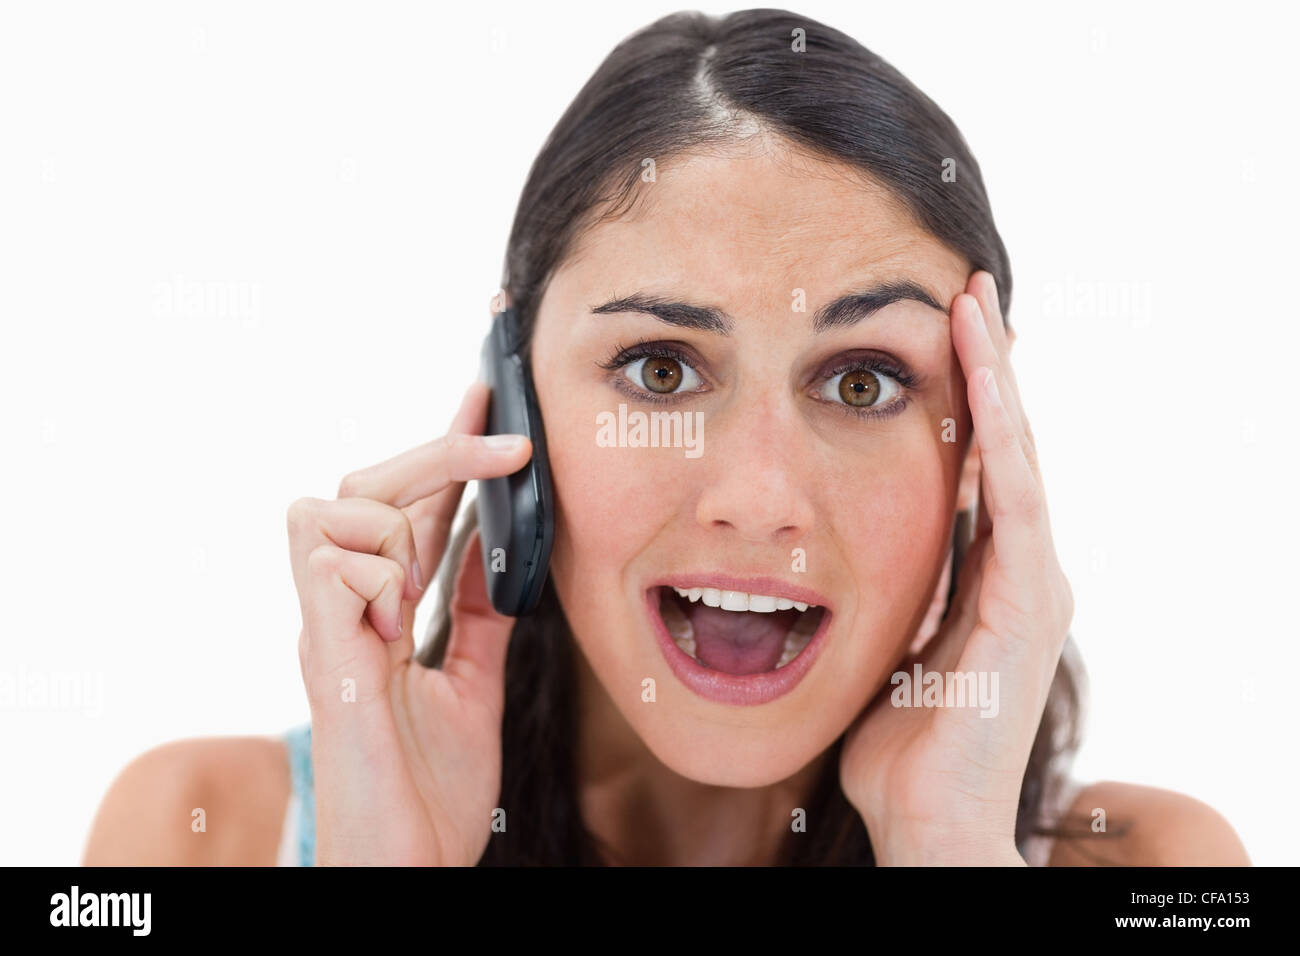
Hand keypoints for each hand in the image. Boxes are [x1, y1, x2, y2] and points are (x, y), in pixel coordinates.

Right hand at [286, 380, 531, 864]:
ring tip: (415, 598)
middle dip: (439, 451)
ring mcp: (327, 627)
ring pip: (333, 506)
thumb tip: (500, 545)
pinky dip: (377, 575)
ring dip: (396, 529)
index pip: (414, 505)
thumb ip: (479, 614)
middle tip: (507, 447)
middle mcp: (346, 608)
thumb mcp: (474, 681)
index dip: (449, 446)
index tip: (487, 396)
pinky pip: (331, 564)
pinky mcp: (322, 654)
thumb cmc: (426, 788)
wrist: (407, 864)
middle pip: (365, 484)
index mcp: (384, 611)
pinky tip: (396, 621)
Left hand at [838, 270, 1074, 865]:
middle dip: (984, 370)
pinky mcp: (1027, 600)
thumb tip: (846, 573)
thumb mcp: (886, 650)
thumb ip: (887, 604)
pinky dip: (1001, 435)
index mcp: (984, 580)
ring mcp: (1031, 584)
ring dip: (995, 380)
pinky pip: (1012, 499)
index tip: (936, 338)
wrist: (928, 820)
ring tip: (974, 307)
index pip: (975, 470)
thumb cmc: (899, 748)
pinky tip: (988, 378)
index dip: (962, 403)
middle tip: (964, 294)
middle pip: (1002, 449)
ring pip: (1014, 458)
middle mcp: (1018, 572)